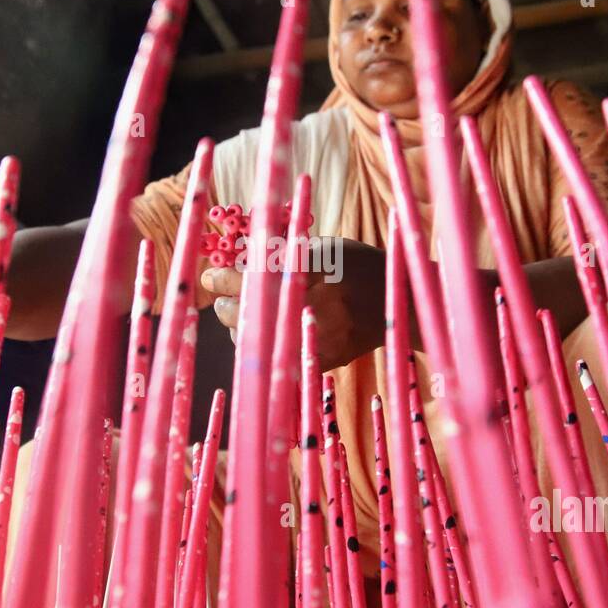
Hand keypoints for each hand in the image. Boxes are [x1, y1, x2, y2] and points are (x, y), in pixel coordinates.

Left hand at [199, 237, 387, 371]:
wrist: (399, 302)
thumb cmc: (356, 265)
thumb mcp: (322, 248)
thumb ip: (282, 256)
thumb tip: (235, 266)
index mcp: (312, 270)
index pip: (252, 277)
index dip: (223, 278)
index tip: (209, 277)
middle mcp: (314, 304)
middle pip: (248, 312)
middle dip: (226, 306)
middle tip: (221, 299)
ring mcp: (318, 336)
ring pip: (258, 341)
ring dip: (242, 329)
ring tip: (244, 316)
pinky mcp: (322, 360)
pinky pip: (279, 358)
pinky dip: (267, 346)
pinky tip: (267, 334)